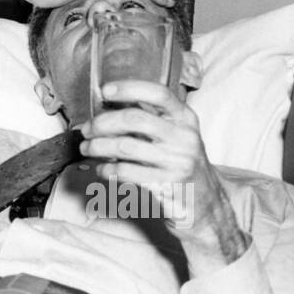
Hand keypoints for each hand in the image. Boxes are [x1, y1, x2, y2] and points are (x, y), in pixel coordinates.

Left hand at [79, 79, 247, 269]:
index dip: (129, 89)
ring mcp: (177, 162)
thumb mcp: (176, 136)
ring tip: (87, 150)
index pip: (158, 93)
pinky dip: (108, 170)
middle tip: (86, 130)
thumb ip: (150, 119)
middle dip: (102, 123)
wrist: (207, 205)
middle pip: (134, 119)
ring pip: (124, 147)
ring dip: (98, 147)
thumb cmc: (182, 165)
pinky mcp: (167, 186)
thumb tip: (109, 105)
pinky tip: (103, 169)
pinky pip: (126, 172)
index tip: (105, 91)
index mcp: (186, 119)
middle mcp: (184, 137)